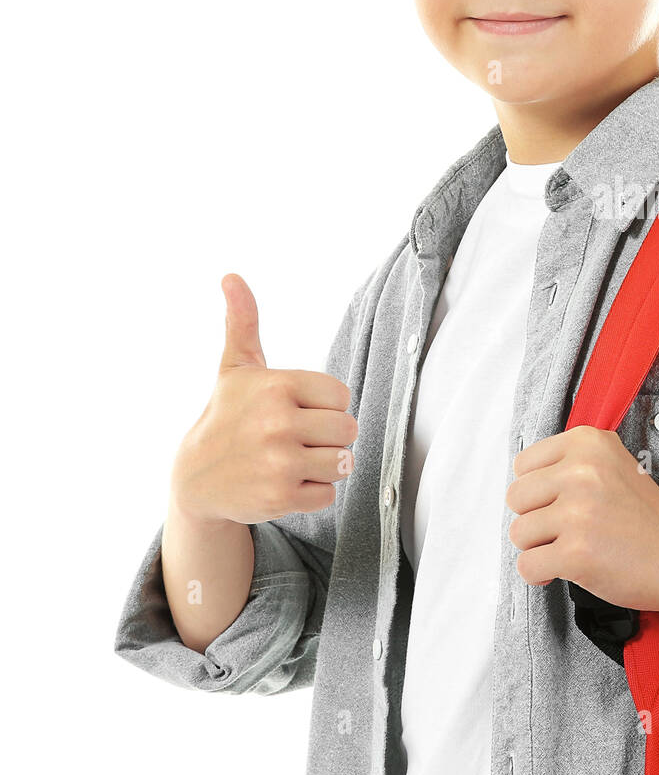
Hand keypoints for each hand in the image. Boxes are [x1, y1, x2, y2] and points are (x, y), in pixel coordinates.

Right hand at [169, 273, 357, 525]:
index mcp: (277, 385)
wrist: (194, 478)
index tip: (296, 410)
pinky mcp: (280, 498)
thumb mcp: (236, 368)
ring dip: (323, 466)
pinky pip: (329, 494)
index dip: (324, 406)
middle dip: (327, 437)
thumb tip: (231, 276)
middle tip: (295, 438)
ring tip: (291, 460)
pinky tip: (283, 483)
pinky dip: (312, 493)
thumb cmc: (227, 416)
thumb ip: (243, 322)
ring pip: (343, 462)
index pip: (341, 396)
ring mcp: (279, 463)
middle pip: (348, 430)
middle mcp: (277, 422)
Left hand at [506, 425, 658, 612]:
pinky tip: (566, 570)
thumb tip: (526, 477)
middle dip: (535, 518)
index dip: (537, 489)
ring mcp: (578, 513)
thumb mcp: (613, 463)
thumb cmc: (647, 516)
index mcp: (587, 442)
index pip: (523, 464)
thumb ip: (572, 461)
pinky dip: (541, 574)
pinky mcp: (576, 553)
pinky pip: (527, 566)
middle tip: (567, 529)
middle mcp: (580, 471)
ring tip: (571, 548)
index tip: (560, 502)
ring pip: (518, 533)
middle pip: (515, 497)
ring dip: (539, 547)